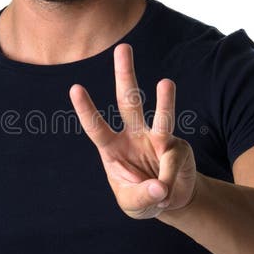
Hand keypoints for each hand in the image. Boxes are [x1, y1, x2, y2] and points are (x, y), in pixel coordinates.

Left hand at [69, 43, 197, 219]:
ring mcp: (158, 138)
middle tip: (123, 48)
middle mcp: (134, 136)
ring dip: (164, 99)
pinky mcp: (177, 147)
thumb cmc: (142, 197)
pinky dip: (169, 177)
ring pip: (161, 115)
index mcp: (112, 148)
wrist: (170, 200)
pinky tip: (167, 191)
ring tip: (166, 84)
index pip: (97, 127)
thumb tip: (160, 186)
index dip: (86, 110)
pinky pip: (173, 161)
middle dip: (125, 75)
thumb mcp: (134, 204)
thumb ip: (142, 197)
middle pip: (129, 101)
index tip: (75, 88)